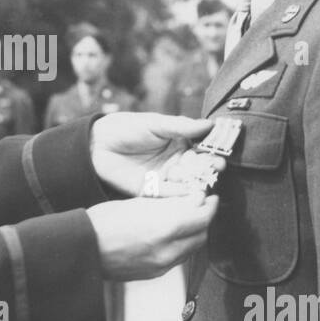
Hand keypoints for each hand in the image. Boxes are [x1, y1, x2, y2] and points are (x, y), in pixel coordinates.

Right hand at [87, 192, 217, 279]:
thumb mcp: (139, 203)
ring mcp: (162, 265)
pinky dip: (181, 245)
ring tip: (186, 219)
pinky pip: (178, 259)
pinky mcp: (155, 274)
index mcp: (165, 227)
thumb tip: (192, 200)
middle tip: (200, 205)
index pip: (202, 217)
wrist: (83, 249)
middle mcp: (168, 250)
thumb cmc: (104, 222)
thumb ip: (169, 204)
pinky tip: (171, 235)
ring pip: (192, 248)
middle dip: (204, 219)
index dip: (209, 205)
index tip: (207, 196)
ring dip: (194, 233)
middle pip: (202, 234)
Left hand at [90, 112, 214, 196]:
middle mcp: (175, 162)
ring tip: (205, 183)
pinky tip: (190, 195)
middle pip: (197, 169)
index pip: (200, 151)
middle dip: (207, 170)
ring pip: (186, 184)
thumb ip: (182, 127)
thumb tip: (209, 125)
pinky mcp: (152, 191)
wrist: (98, 144)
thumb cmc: (128, 127)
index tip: (221, 155)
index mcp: (179, 144)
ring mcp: (165, 178)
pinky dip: (180, 196)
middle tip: (216, 169)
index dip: (211, 153)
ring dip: (196, 185)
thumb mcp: (156, 123)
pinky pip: (169, 196)